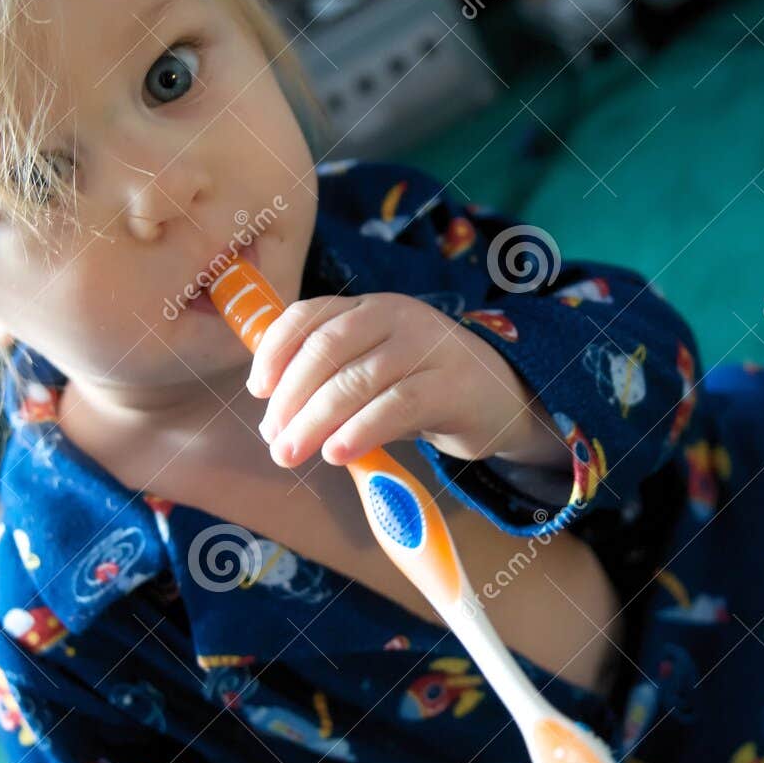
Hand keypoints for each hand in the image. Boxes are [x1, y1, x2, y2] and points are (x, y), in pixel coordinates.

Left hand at [247, 293, 570, 471]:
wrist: (505, 398)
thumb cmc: (426, 389)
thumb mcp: (376, 374)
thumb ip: (333, 383)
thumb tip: (278, 421)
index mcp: (368, 308)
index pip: (309, 315)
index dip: (275, 350)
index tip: (257, 391)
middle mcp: (396, 316)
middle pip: (326, 348)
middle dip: (290, 397)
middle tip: (273, 439)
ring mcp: (426, 347)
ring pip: (355, 380)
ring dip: (315, 420)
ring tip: (291, 454)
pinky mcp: (452, 384)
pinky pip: (396, 405)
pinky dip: (360, 430)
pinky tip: (338, 454)